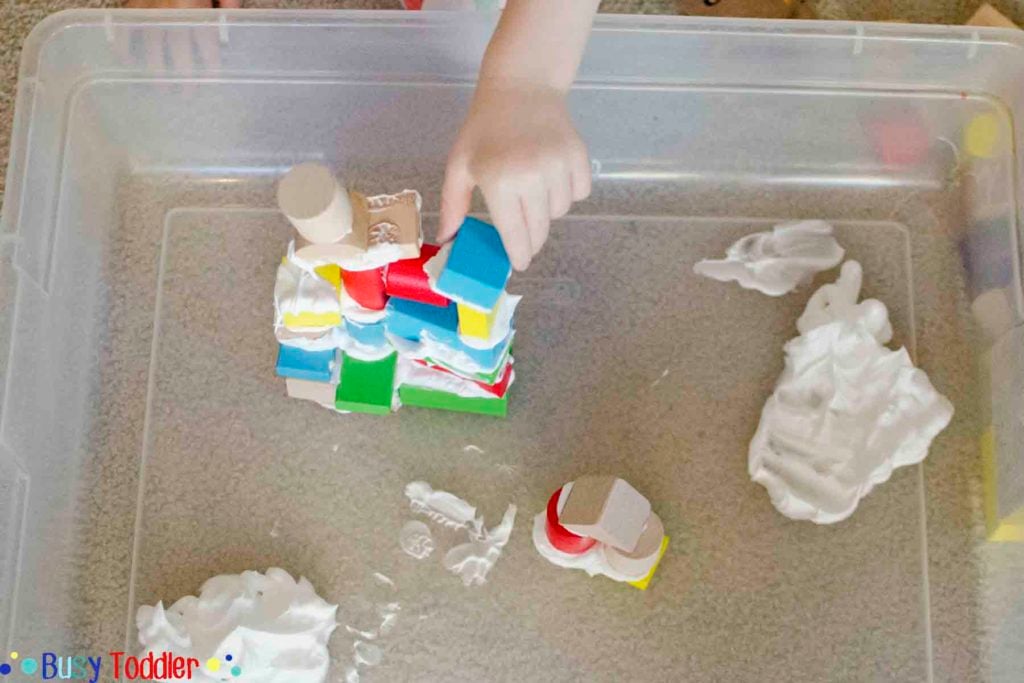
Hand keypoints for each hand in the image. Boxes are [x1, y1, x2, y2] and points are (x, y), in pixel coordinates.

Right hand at [118, 1, 241, 92]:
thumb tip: (232, 16)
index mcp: (196, 6)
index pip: (206, 43)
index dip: (209, 64)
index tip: (211, 80)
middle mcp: (173, 10)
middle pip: (180, 52)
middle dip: (183, 76)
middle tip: (185, 94)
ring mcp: (149, 7)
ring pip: (152, 46)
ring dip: (155, 69)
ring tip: (161, 87)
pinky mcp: (132, 2)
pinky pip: (125, 27)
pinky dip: (123, 44)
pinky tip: (127, 61)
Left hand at [439, 83, 590, 270]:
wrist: (521, 86)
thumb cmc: (485, 128)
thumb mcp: (460, 165)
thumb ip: (453, 206)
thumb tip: (447, 241)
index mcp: (499, 182)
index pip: (514, 235)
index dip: (518, 255)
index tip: (519, 263)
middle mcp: (532, 177)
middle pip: (539, 230)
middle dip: (532, 238)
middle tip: (524, 234)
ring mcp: (558, 167)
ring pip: (560, 213)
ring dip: (548, 211)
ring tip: (533, 189)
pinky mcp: (578, 157)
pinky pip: (579, 193)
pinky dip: (568, 192)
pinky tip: (552, 175)